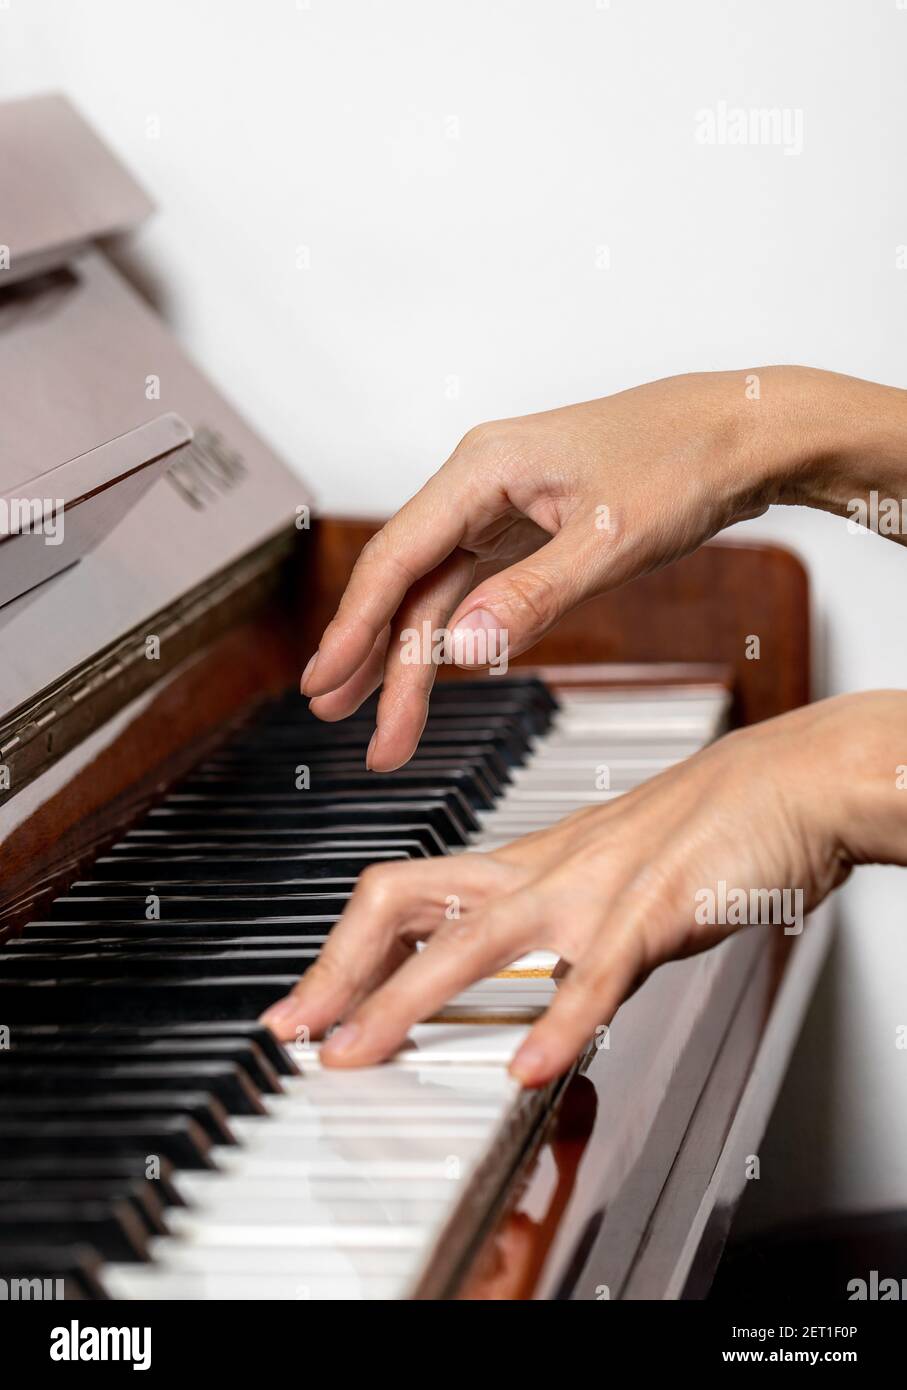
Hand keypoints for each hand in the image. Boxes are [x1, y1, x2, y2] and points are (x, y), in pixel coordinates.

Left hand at [261, 692, 904, 1083]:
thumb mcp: (608, 875)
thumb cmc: (705, 825)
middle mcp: (541, 870)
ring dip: (407, 1000)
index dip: (344, 949)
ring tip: (360, 1054)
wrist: (787, 780)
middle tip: (297, 1030)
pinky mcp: (656, 909)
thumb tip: (524, 985)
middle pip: (406, 901)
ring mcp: (593, 888)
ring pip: (477, 941)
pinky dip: (560, 1021)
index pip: (405, 892)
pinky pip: (598, 973)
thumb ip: (559, 932)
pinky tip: (530, 1067)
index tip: (306, 1002)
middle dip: (341, 969)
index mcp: (526, 862)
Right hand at [300, 366, 906, 770]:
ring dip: (410, 655)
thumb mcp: (608, 538)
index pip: (396, 557)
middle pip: (407, 579)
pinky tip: (434, 671)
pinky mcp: (529, 530)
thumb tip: (462, 650)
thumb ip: (531, 596)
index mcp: (483, 468)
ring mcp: (503, 508)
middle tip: (335, 715)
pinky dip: (453, 635)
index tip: (324, 680)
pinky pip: (473, 588)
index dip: (354, 626)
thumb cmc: (683, 460)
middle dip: (371, 653)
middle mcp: (481, 484)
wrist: (743, 431)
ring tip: (381, 720)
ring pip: (438, 590)